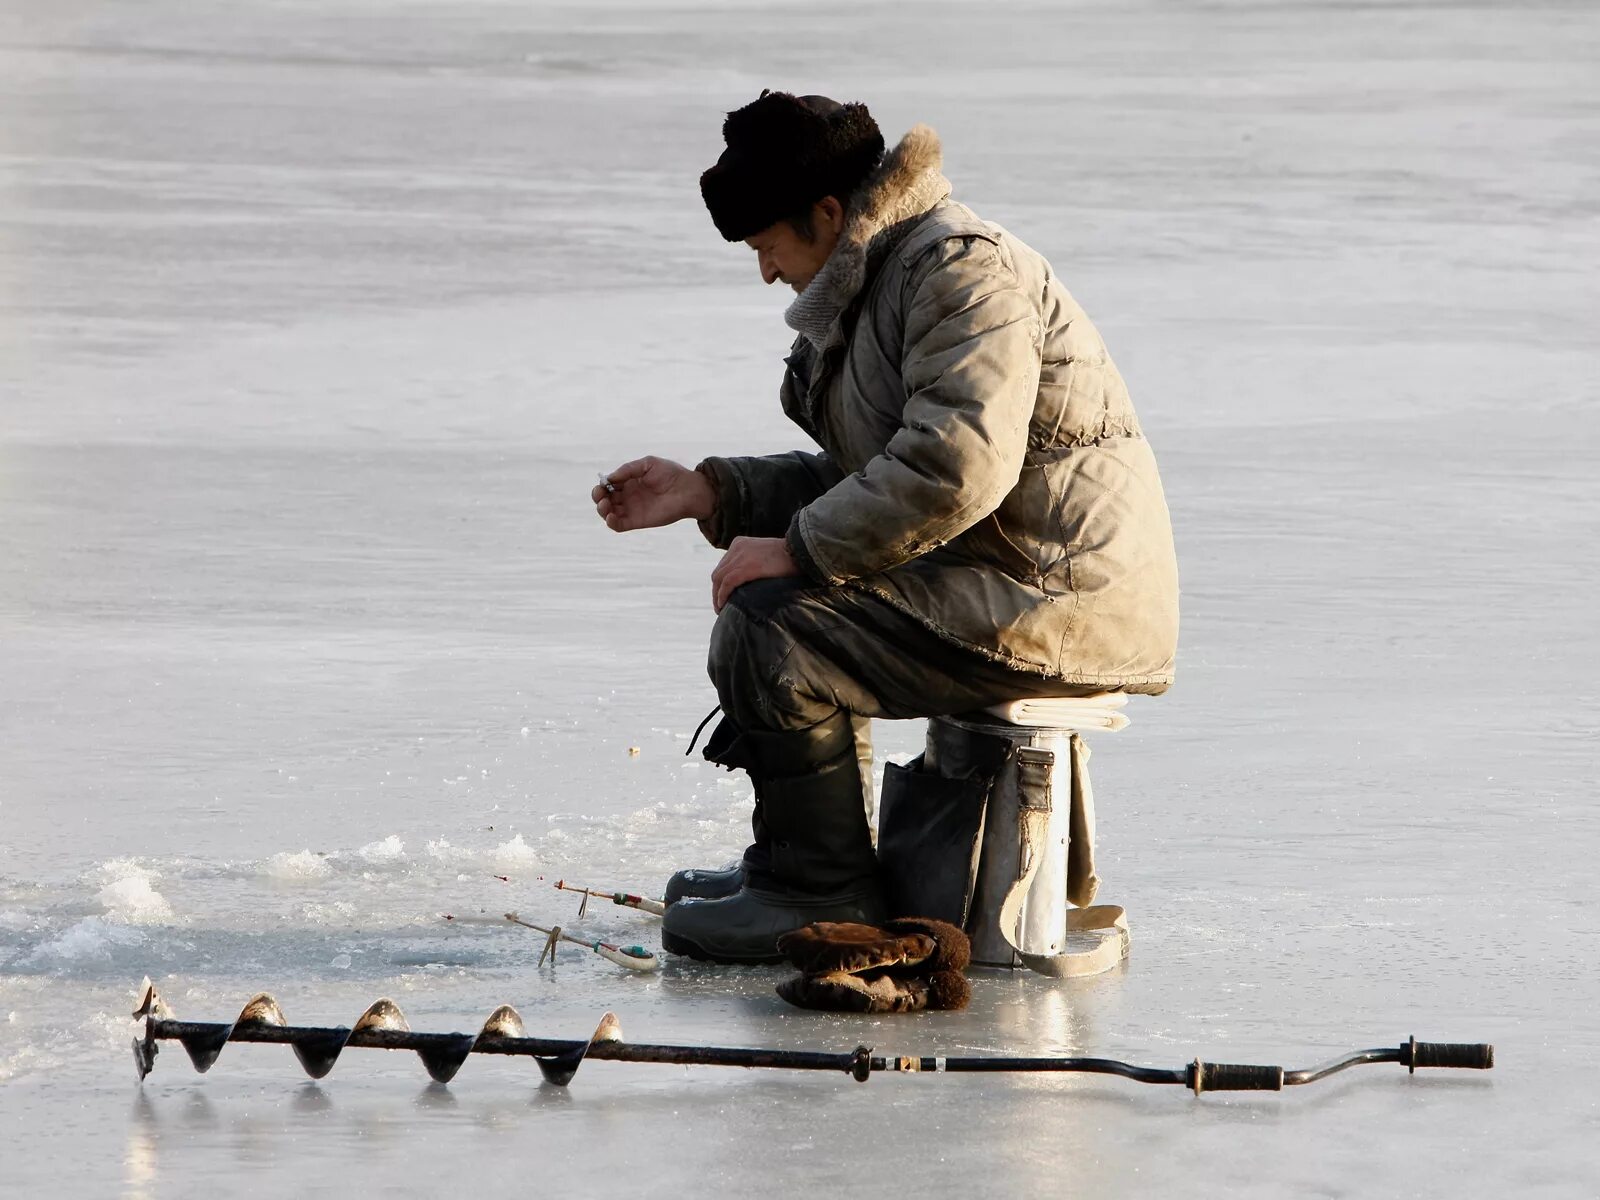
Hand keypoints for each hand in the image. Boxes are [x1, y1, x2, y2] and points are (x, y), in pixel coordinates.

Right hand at [593, 456, 715, 531]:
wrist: (688, 490)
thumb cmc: (671, 474)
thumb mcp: (648, 464)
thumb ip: (628, 469)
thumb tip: (610, 478)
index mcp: (629, 481)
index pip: (608, 485)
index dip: (602, 485)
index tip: (604, 483)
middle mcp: (628, 496)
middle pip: (605, 499)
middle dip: (598, 497)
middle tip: (601, 495)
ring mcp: (632, 509)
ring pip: (609, 513)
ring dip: (602, 510)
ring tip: (605, 505)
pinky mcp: (637, 521)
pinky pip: (619, 525)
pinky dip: (611, 523)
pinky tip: (610, 517)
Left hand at [711, 536, 799, 612]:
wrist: (801, 551)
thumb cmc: (789, 557)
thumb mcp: (765, 554)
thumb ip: (753, 562)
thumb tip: (749, 581)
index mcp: (740, 543)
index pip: (723, 565)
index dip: (720, 583)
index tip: (723, 596)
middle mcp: (736, 547)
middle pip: (718, 573)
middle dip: (716, 590)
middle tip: (721, 606)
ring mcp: (740, 557)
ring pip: (719, 579)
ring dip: (717, 596)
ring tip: (721, 609)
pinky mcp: (746, 567)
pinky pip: (727, 584)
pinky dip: (722, 596)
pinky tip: (723, 606)